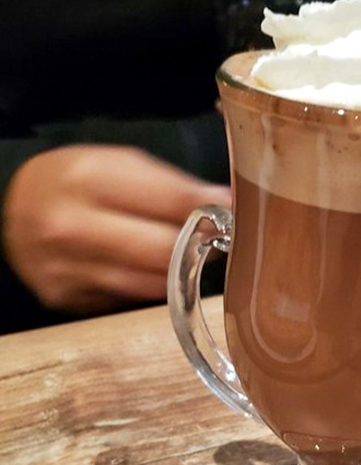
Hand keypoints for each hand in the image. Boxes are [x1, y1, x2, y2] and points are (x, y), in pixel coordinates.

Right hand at [3, 145, 230, 314]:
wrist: (16, 208)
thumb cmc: (77, 181)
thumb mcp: (120, 164)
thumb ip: (173, 185)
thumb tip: (228, 204)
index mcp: (88, 180)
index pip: (172, 202)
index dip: (213, 210)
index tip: (234, 212)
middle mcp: (72, 227)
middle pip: (166, 252)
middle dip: (200, 245)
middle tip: (218, 238)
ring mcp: (68, 269)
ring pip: (153, 284)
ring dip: (182, 271)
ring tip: (190, 253)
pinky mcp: (68, 300)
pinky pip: (130, 301)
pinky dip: (149, 287)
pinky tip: (150, 270)